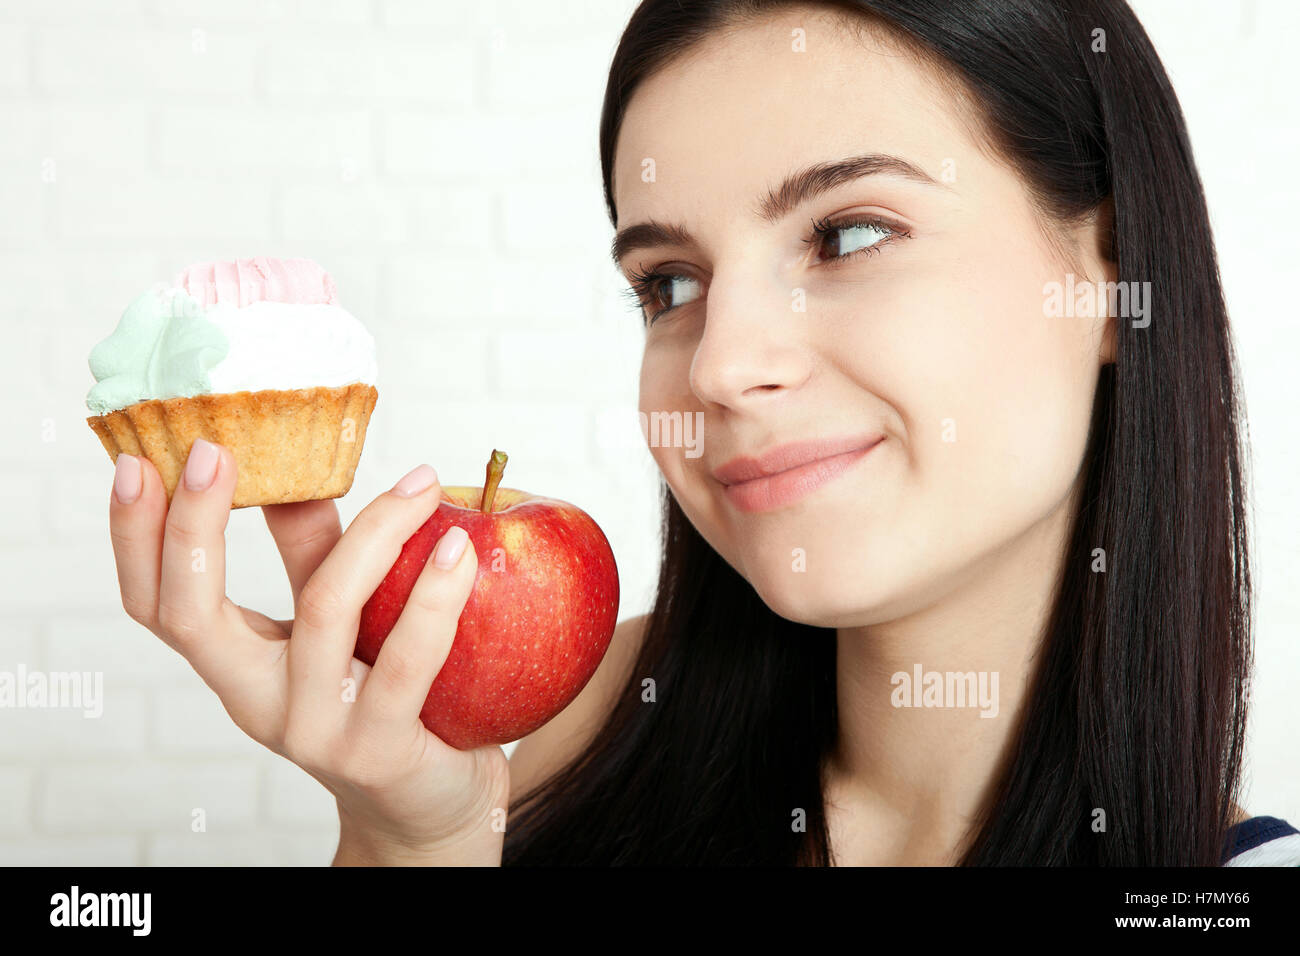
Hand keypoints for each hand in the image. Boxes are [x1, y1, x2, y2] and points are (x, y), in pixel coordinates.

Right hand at [107, 439, 508, 864]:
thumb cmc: (387, 700)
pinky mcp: (381, 750)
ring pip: (322, 613)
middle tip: (216, 448)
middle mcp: (259, 703)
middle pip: (194, 616)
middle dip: (193, 528)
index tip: (139, 459)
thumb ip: (313, 554)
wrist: (433, 805)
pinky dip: (435, 595)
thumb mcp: (339, 622)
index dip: (134, 536)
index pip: (157, 605)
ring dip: (371, 533)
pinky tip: (458, 547)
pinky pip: (408, 660)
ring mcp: (316, 731)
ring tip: (419, 482)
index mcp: (238, 668)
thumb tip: (296, 461)